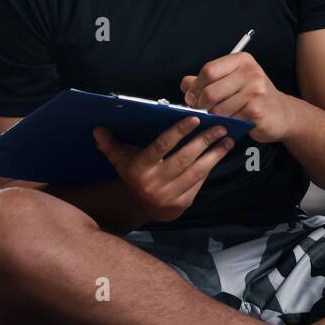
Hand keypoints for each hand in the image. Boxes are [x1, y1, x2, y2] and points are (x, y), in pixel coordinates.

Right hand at [91, 117, 233, 222]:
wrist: (138, 205)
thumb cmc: (133, 173)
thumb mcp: (120, 159)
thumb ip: (111, 143)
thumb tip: (98, 129)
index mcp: (140, 168)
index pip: (161, 146)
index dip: (178, 132)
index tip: (195, 118)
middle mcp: (154, 183)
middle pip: (184, 158)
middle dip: (204, 141)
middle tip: (220, 127)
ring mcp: (169, 195)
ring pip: (196, 172)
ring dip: (214, 155)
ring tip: (227, 140)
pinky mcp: (181, 204)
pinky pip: (199, 183)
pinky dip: (210, 168)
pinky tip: (219, 154)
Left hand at [180, 51, 292, 143]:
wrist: (282, 113)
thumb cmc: (254, 96)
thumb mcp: (232, 81)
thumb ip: (207, 81)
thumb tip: (185, 84)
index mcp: (242, 60)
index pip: (208, 70)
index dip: (196, 86)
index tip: (192, 96)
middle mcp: (250, 72)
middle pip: (210, 91)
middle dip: (201, 104)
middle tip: (201, 110)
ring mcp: (255, 91)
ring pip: (217, 109)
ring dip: (213, 116)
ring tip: (218, 116)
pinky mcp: (256, 110)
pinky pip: (228, 120)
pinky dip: (225, 124)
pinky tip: (230, 122)